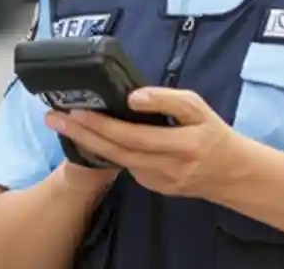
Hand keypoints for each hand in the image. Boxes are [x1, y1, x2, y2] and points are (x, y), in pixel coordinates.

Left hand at [45, 88, 242, 200]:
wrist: (229, 173)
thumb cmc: (212, 133)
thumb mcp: (198, 107)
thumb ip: (167, 100)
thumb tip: (134, 97)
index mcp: (182, 145)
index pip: (133, 135)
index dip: (103, 124)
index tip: (77, 109)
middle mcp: (166, 167)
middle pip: (116, 151)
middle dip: (82, 133)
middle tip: (54, 116)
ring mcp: (157, 181)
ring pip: (116, 161)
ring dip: (87, 142)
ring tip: (63, 123)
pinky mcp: (153, 187)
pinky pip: (125, 166)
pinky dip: (106, 151)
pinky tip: (89, 135)